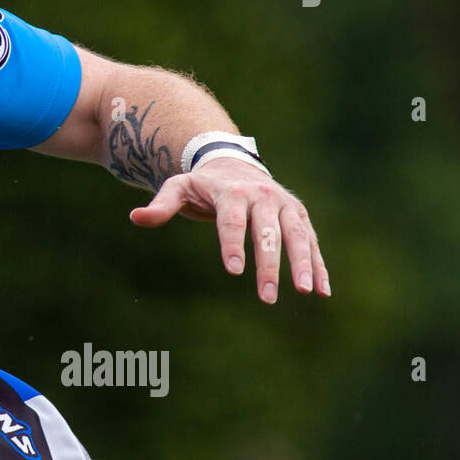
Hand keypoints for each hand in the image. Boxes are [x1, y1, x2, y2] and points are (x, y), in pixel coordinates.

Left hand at [128, 157, 329, 303]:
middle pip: (268, 232)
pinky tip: (324, 290)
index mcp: (232, 192)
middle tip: (267, 297)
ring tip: (306, 292)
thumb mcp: (178, 188)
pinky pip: (311, 240)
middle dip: (269, 265)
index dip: (233, 245)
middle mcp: (263, 196)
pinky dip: (319, 264)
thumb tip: (136, 217)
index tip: (234, 271)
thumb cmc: (201, 184)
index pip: (233, 221)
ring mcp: (284, 205)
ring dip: (304, 263)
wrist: (232, 162)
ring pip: (296, 235)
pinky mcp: (299, 215)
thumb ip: (161, 205)